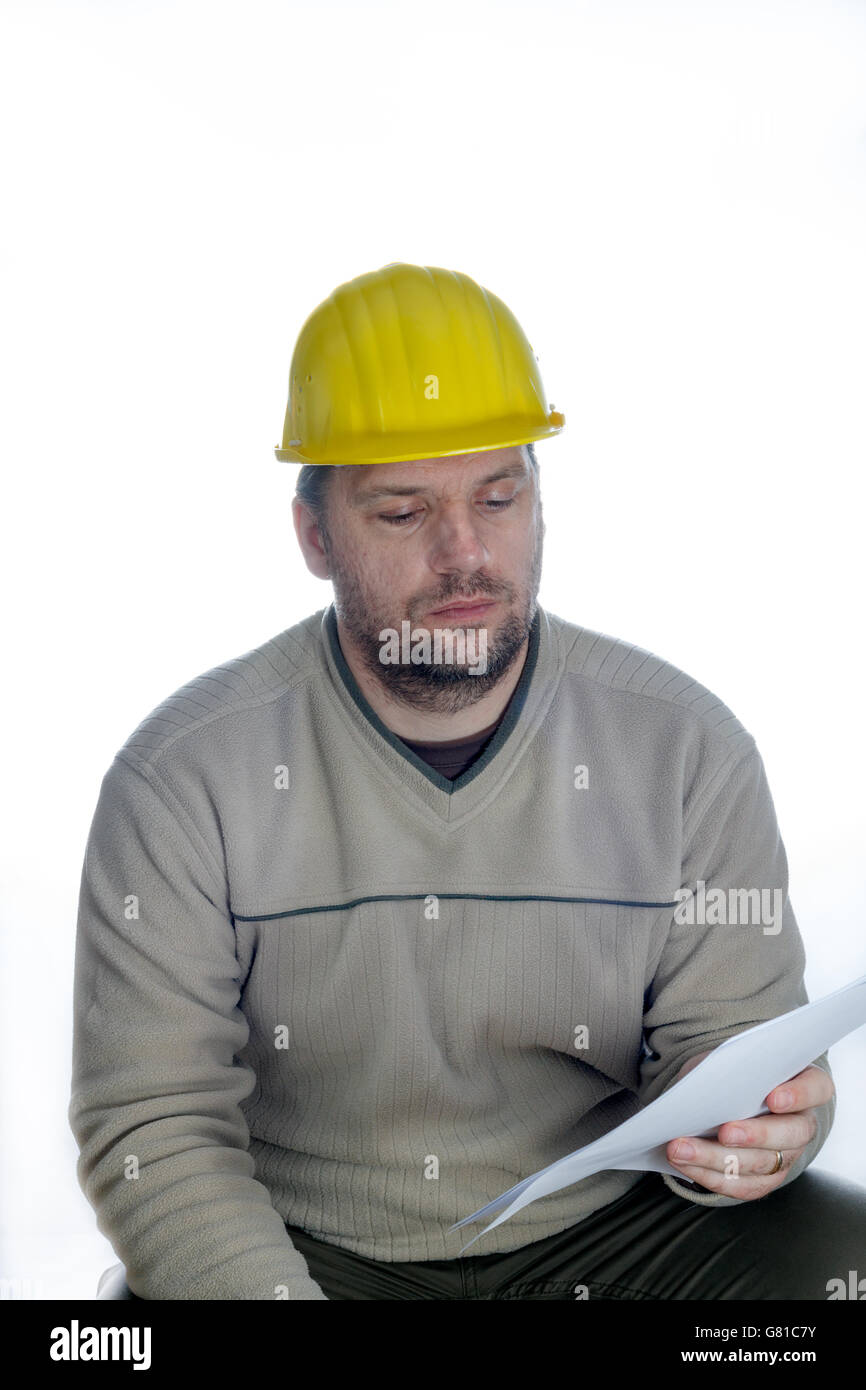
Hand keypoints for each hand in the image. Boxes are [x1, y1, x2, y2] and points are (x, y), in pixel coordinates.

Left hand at [665, 1057, 834, 1199]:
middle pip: (791, 1134)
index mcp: (803, 1085)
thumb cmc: (733, 1074)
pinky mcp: (765, 1179)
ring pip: (760, 1164)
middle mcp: (801, 1124)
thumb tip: (703, 1087)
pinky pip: (742, 1185)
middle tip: (725, 1132)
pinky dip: (709, 1175)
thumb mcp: (729, 1061)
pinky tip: (683, 1163)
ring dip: (716, 1158)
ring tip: (680, 1148)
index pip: (815, 1088)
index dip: (799, 1094)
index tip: (774, 1097)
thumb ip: (728, 1069)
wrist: (730, 1099)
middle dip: (756, 1134)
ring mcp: (787, 1155)